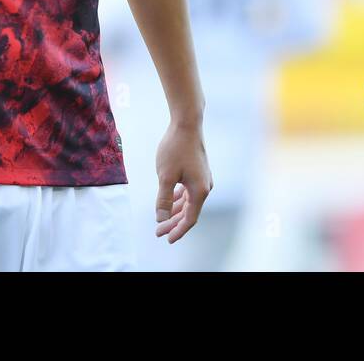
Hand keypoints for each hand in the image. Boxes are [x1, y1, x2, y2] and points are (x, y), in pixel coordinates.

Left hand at [154, 121, 212, 243]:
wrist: (187, 124)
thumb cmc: (175, 149)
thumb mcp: (165, 176)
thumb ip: (163, 199)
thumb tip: (162, 219)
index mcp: (199, 191)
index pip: (190, 219)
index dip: (178, 231)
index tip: (166, 239)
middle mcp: (205, 187)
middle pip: (189, 212)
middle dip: (173, 222)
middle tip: (158, 230)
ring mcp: (203, 178)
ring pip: (189, 201)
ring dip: (175, 210)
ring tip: (162, 218)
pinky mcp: (199, 171)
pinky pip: (189, 191)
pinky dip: (179, 198)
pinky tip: (171, 199)